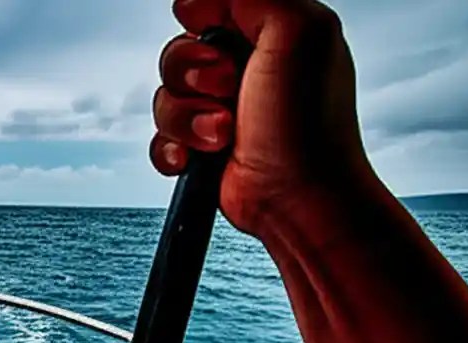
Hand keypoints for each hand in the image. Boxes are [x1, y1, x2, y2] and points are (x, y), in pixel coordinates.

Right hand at [151, 0, 377, 235]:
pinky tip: (196, 159)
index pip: (212, 8)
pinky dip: (171, 149)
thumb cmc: (308, 123)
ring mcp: (222, 112)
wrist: (298, 198)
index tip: (215, 38)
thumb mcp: (298, 29)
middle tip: (228, 89)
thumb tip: (198, 2)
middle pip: (179, 52)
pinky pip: (160, 139)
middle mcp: (246, 72)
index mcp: (272, 35)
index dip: (202, 18)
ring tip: (223, 134)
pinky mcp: (203, 151)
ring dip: (187, 118)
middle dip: (192, 73)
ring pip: (165, 98)